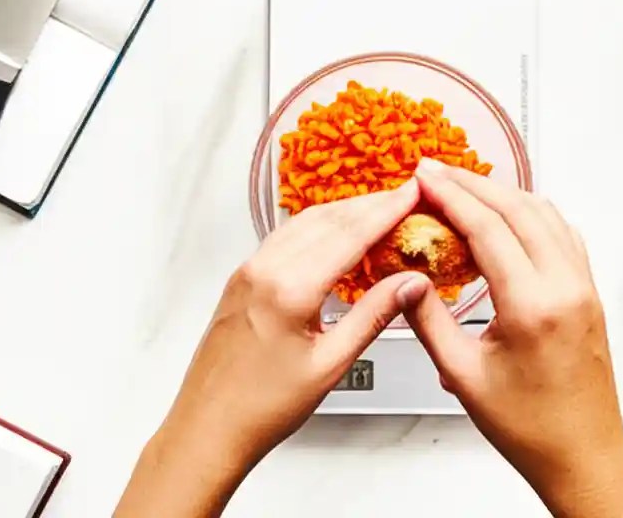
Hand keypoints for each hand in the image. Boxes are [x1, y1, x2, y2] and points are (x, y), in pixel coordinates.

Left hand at [115, 180, 424, 517]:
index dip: (387, 210)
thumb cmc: (262, 409)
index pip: (350, 234)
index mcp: (288, 289)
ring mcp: (248, 272)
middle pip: (327, 220)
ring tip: (379, 209)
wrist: (207, 429)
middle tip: (406, 196)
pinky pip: (285, 239)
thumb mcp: (330, 365)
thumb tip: (412, 283)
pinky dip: (318, 228)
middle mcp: (264, 270)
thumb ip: (374, 316)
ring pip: (304, 224)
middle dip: (370, 204)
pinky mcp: (241, 280)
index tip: (415, 192)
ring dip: (343, 212)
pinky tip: (336, 235)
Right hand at [401, 159, 622, 516]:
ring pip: (545, 213)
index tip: (424, 178)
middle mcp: (566, 287)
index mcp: (532, 306)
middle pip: (517, 208)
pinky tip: (508, 214)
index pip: (487, 227)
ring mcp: (583, 286)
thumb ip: (428, 321)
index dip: (451, 195)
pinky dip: (531, 212)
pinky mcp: (589, 292)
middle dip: (472, 183)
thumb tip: (405, 281)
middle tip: (435, 171)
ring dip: (503, 192)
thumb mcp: (462, 374)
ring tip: (464, 185)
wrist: (582, 453)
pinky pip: (563, 233)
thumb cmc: (529, 426)